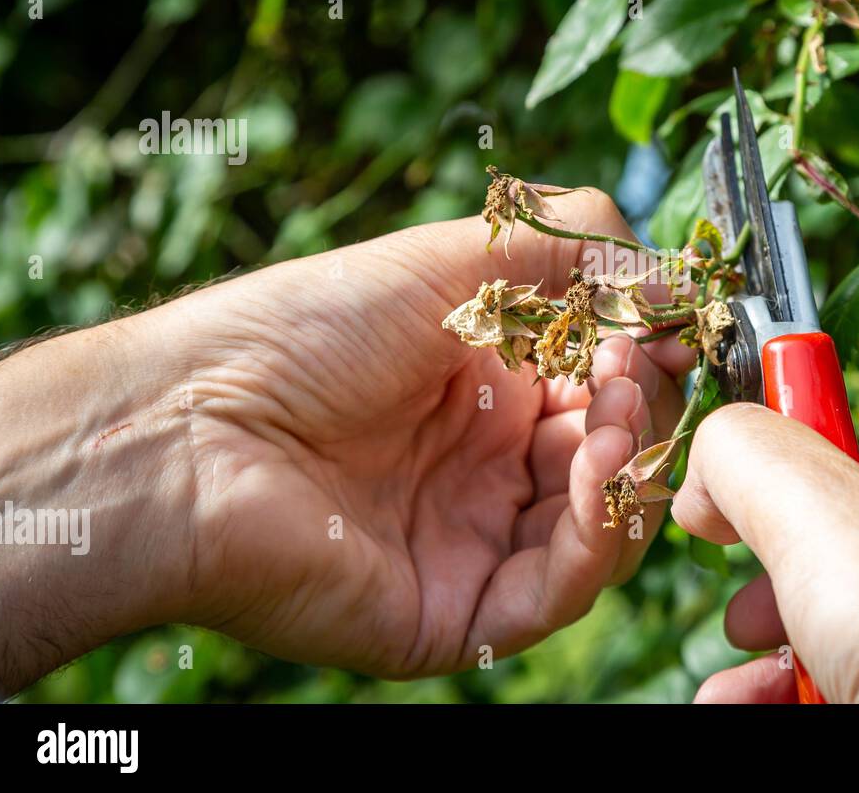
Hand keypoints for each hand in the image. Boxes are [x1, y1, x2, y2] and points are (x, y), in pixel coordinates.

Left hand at [0, 190, 691, 694]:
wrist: (190, 429)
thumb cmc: (304, 332)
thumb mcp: (447, 258)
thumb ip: (567, 247)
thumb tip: (668, 270)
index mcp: (485, 387)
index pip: (600, 385)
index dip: (642, 356)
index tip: (668, 324)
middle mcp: (486, 467)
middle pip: (611, 455)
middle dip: (637, 408)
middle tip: (633, 366)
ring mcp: (474, 542)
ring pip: (600, 528)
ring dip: (625, 466)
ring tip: (607, 415)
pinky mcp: (458, 612)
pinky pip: (556, 592)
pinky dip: (596, 536)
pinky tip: (591, 475)